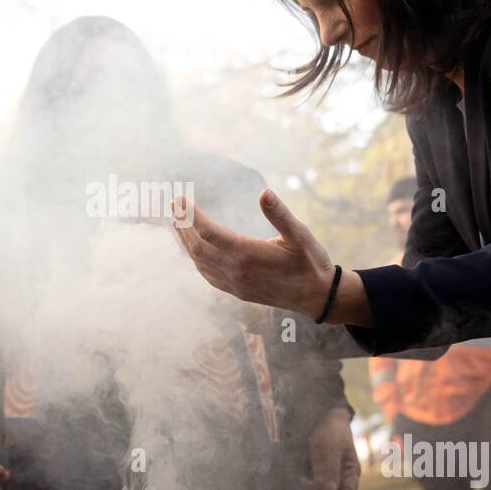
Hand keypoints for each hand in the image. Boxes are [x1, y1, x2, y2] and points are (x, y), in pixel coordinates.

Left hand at [172, 190, 334, 318]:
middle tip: (173, 205)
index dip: (190, 214)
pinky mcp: (236, 291)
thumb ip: (280, 214)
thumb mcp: (300, 234)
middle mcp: (236, 271)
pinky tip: (194, 248)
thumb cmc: (310, 262)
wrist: (317, 297)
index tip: (180, 198)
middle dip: (182, 225)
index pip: (208, 232)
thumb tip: (264, 192)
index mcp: (248, 254)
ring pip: (199, 262)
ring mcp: (234, 284)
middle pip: (196, 247)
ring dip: (185, 241)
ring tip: (177, 222)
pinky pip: (207, 274)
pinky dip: (195, 258)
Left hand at [302, 407, 360, 489]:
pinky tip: (301, 479)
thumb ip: (330, 468)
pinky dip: (307, 484)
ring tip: (303, 483)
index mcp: (352, 471)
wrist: (321, 418)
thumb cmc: (332, 431)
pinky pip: (313, 483)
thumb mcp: (331, 447)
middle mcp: (341, 476)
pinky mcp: (317, 472)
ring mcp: (328, 474)